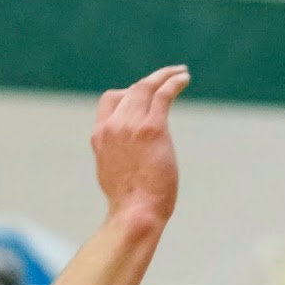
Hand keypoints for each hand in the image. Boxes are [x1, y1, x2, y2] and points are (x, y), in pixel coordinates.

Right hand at [93, 65, 189, 226]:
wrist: (136, 211)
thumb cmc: (131, 201)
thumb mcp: (114, 173)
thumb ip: (119, 157)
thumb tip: (131, 157)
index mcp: (100, 137)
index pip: (109, 102)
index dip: (128, 94)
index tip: (146, 93)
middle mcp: (112, 126)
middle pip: (129, 91)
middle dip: (149, 81)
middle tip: (167, 76)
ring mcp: (130, 125)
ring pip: (146, 87)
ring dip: (164, 76)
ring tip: (181, 72)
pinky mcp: (152, 128)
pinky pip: (162, 94)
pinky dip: (173, 82)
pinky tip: (184, 78)